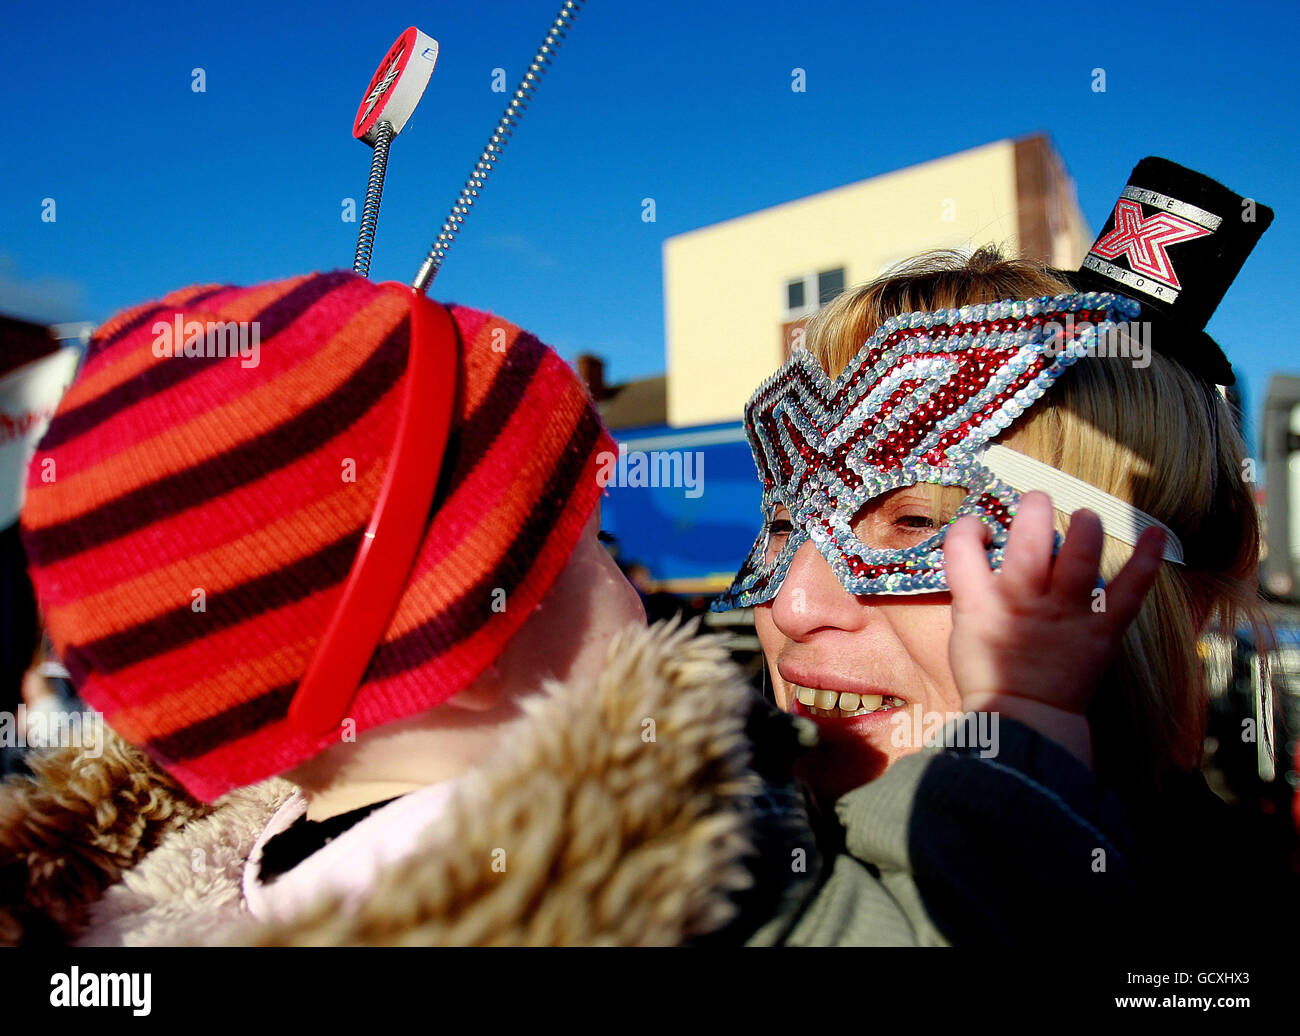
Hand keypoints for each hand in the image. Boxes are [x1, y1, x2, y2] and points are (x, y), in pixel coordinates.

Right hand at [942, 491, 1166, 764]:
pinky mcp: (1101, 629)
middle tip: (1038, 501)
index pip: (962, 544)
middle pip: (1028, 538)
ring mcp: (1065, 613)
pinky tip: (1156, 534)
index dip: (968, 527)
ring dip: (1084, 525)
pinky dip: (1147, 560)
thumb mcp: (963, 630)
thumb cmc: (989, 677)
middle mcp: (1021, 600)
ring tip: (1084, 517)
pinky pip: (1130, 588)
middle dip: (1034, 508)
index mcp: (978, 603)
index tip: (980, 530)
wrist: (1023, 723)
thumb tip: (989, 555)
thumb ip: (973, 590)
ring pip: (1079, 553)